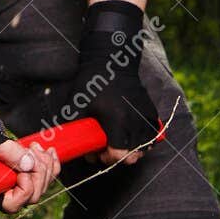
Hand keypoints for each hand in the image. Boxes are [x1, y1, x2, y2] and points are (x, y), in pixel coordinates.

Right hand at [0, 98, 59, 213]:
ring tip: (36, 146)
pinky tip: (50, 151)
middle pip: (32, 196)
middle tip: (33, 149)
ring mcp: (13, 183)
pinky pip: (43, 176)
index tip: (23, 166)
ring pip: (40, 186)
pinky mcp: (21, 172)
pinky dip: (51, 165)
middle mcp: (1, 191)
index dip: (25, 188)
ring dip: (46, 166)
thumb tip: (29, 164)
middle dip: (39, 172)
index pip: (12, 205)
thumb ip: (5, 150)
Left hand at [63, 0, 162, 164]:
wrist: (111, 60)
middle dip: (118, 157)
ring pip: (145, 146)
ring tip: (119, 141)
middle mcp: (134, 120)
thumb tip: (67, 144)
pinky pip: (153, 134)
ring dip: (132, 149)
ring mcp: (145, 115)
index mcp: (116, 121)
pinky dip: (144, 139)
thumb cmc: (92, 82)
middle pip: (133, 154)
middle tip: (106, 149)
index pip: (119, 154)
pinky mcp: (151, 110)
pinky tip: (130, 135)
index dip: (108, 158)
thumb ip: (72, 127)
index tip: (99, 152)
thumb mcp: (76, 105)